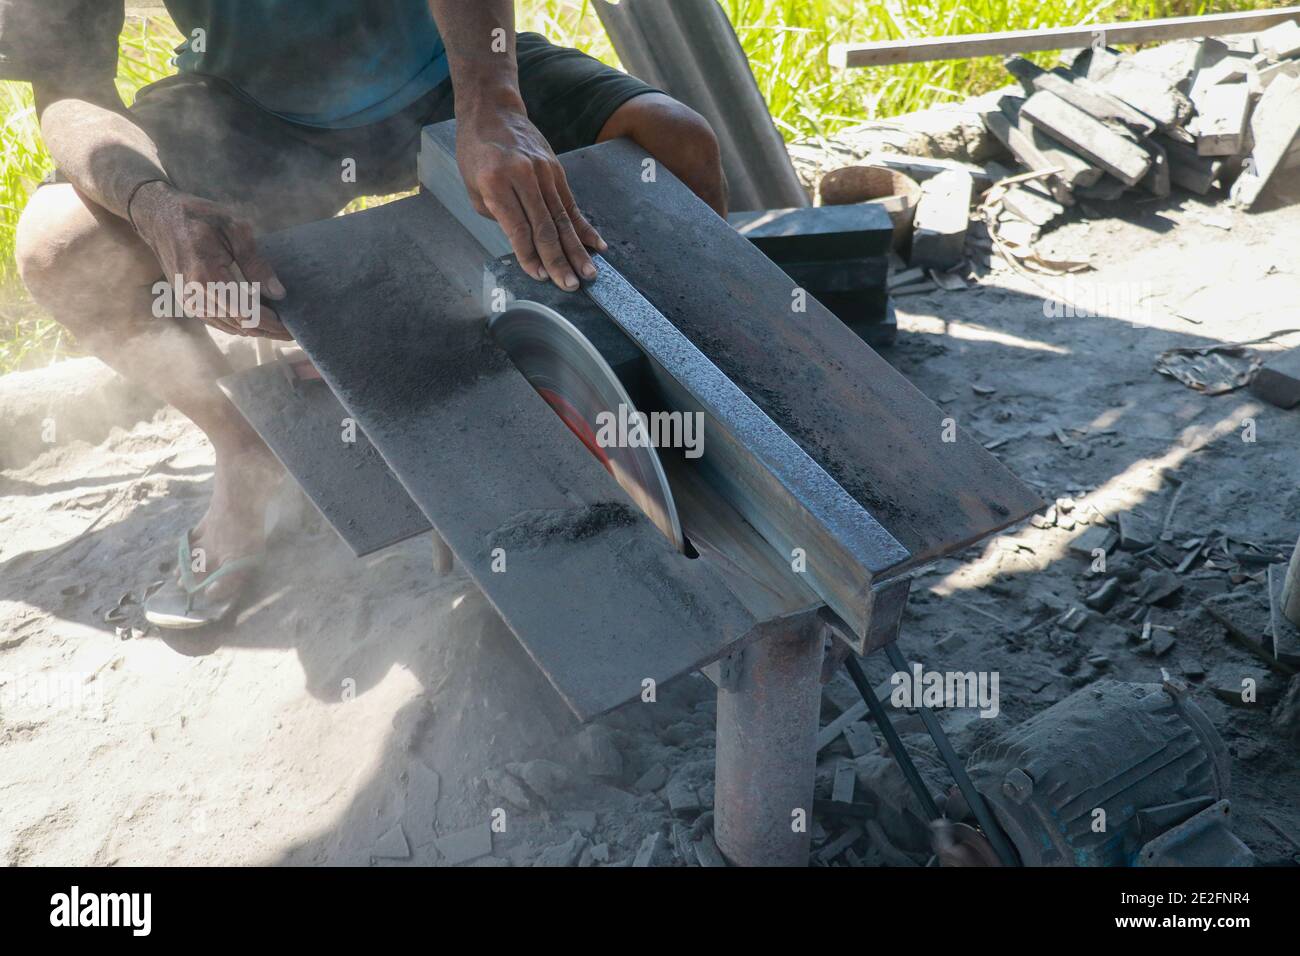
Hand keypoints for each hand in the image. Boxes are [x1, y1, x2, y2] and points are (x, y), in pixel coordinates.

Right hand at [130, 182, 289, 338]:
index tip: (295, 328)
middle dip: (270, 331)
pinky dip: (241, 325)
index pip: (248, 312)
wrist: (159, 217)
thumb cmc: (199, 216)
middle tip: (294, 333)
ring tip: (282, 330)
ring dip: (258, 331)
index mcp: (207, 276)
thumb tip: (279, 293)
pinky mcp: (189, 303)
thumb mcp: (234, 230)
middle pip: (242, 325)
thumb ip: (256, 263)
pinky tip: (259, 323)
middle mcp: (196, 296)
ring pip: (231, 328)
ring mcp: (190, 302)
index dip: (273, 323)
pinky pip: (220, 323)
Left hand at [457, 97, 605, 291]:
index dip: (530, 255)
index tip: (540, 277)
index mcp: (496, 182)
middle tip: (571, 285)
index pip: (518, 227)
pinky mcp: (557, 171)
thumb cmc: (477, 152)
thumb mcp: (473, 186)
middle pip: (545, 226)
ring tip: (588, 273)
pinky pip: (572, 204)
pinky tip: (597, 245)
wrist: (494, 111)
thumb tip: (524, 244)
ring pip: (563, 218)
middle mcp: (523, 177)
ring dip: (577, 250)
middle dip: (559, 261)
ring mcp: (544, 172)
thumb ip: (498, 216)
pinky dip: (584, 227)